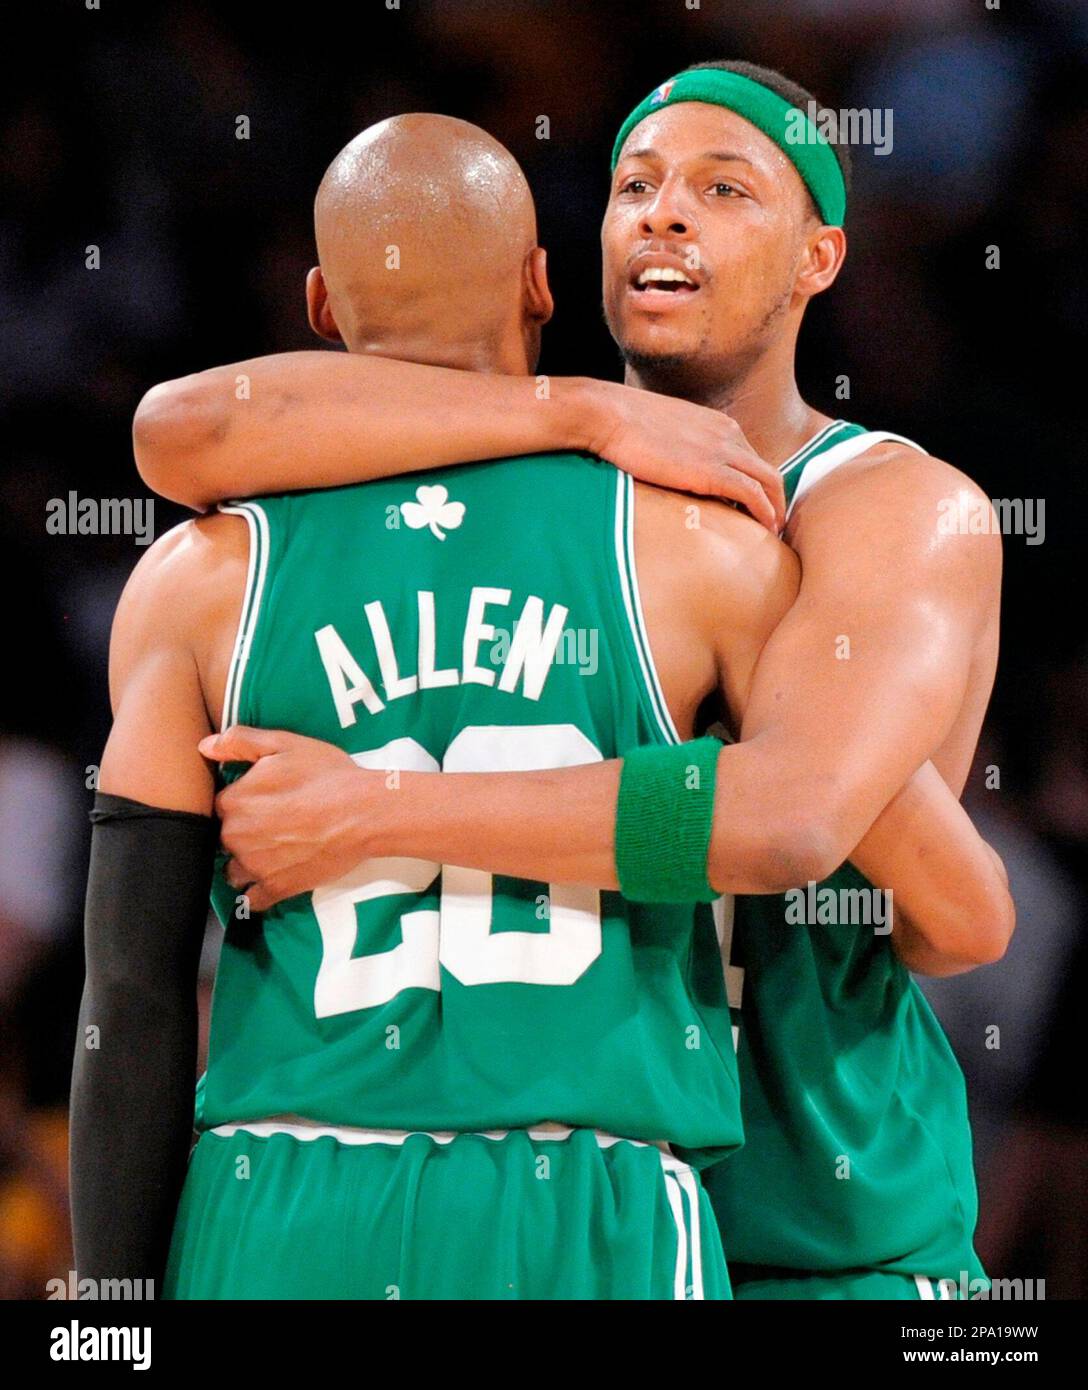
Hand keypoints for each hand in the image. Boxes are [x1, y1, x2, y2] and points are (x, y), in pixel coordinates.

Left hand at [198, 726, 375, 910]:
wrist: (364, 813)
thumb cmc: (327, 775)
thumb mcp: (284, 744)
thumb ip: (240, 741)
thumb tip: (204, 747)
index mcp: (234, 801)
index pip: (221, 804)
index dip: (242, 800)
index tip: (262, 799)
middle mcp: (236, 837)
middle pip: (226, 837)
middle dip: (243, 831)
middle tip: (275, 822)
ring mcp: (255, 866)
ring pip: (233, 870)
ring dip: (245, 863)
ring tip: (273, 852)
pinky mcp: (277, 888)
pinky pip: (252, 899)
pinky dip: (256, 893)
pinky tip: (269, 881)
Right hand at [585, 379, 785, 531]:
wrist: (609, 415)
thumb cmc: (621, 423)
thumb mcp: (661, 432)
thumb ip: (678, 448)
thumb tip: (672, 468)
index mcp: (716, 424)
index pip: (749, 457)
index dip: (756, 483)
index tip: (754, 504)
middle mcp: (727, 434)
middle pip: (766, 469)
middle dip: (775, 497)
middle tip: (773, 522)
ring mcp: (721, 451)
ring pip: (768, 481)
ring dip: (775, 508)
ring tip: (772, 531)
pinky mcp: (711, 470)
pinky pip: (752, 494)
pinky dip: (764, 512)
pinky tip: (764, 529)